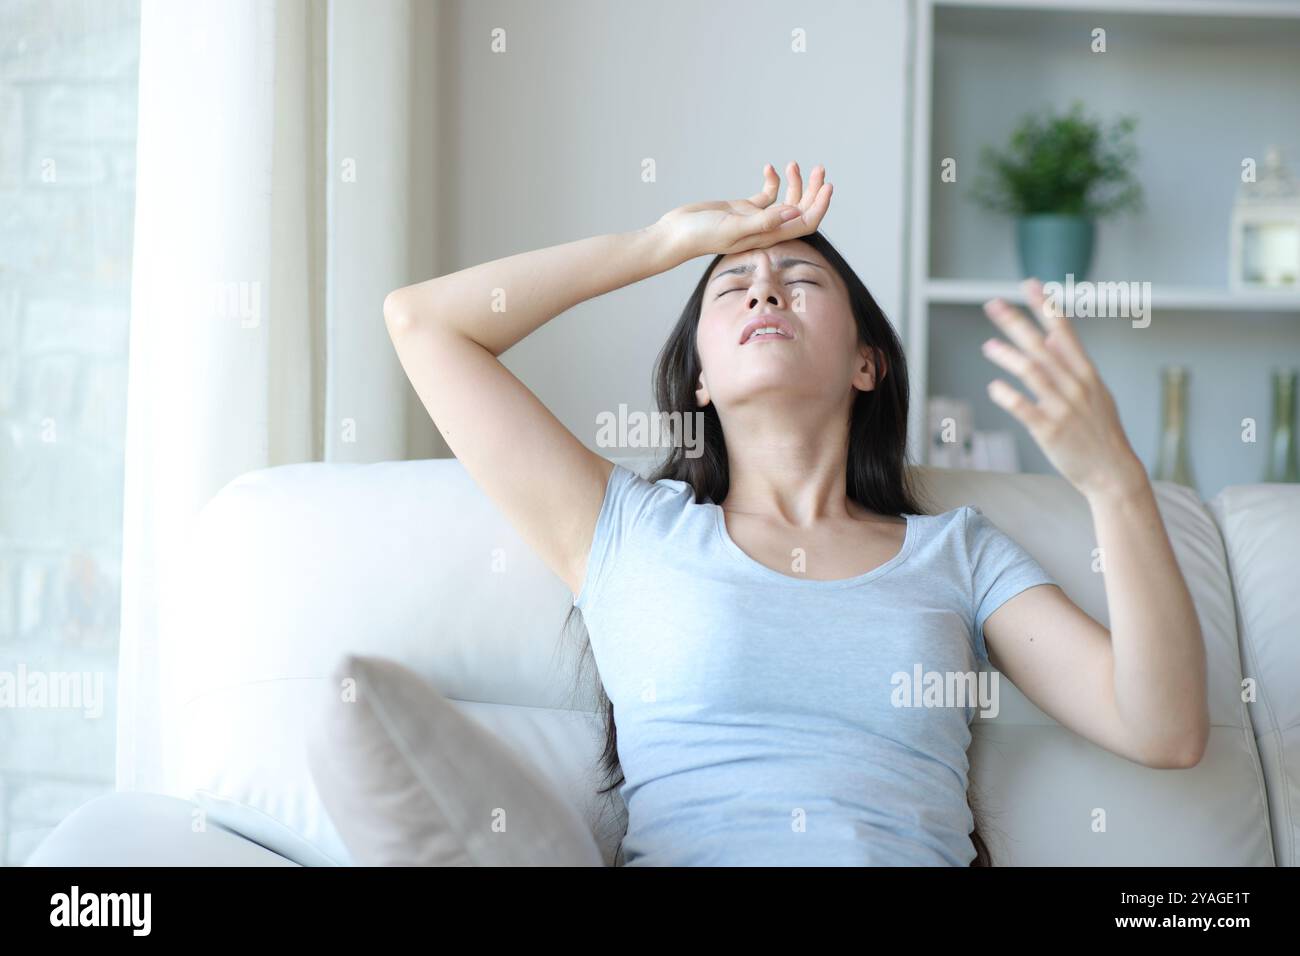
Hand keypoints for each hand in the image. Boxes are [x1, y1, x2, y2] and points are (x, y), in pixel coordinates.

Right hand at [653, 161, 832, 263]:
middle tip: (818, 168)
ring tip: (794, 164)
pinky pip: (767, 194)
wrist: (677, 233)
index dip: (820, 206)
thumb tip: (793, 212)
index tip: (827, 185)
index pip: (805, 223)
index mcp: (768, 237)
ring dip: (794, 183)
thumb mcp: (733, 227)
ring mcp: (756, 218)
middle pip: (800, 210)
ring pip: (786, 201)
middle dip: (812, 190)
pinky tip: (769, 168)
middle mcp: (766, 229)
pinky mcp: (744, 208)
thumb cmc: (701, 235)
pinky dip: (772, 180)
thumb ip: (763, 221)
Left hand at [980, 279, 1146, 500]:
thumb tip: (1052, 337)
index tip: (1029, 284)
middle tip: (994, 305)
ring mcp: (1063, 407)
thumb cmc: (1100, 433)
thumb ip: (1073, 365)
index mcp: (1086, 373)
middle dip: (1016, 322)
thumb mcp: (1095, 392)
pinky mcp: (1050, 430)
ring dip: (1008, 356)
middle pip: (1041, 346)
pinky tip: (994, 387)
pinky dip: (1008, 396)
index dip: (1046, 306)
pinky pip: (1024, 408)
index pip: (1064, 331)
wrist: (1112, 472)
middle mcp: (1075, 385)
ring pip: (1032, 372)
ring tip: (988, 346)